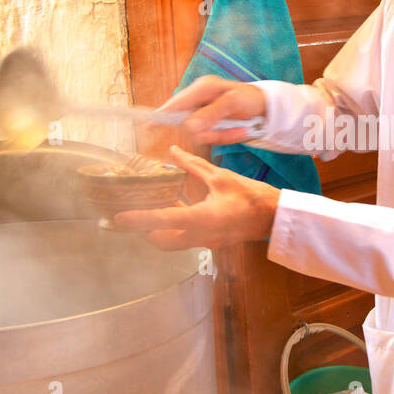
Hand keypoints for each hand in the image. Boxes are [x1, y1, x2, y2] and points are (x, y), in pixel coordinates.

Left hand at [112, 146, 280, 249]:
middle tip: (127, 219)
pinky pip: (185, 238)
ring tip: (143, 215)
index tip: (119, 219)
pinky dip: (173, 227)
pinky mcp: (211, 240)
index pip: (163, 220)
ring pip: (172, 242)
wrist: (274, 217)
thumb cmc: (252, 197)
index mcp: (203, 218)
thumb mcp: (221, 177)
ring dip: (157, 231)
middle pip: (162, 241)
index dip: (139, 220)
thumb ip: (193, 166)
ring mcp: (207, 241)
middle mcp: (201, 235)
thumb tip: (173, 151)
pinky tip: (172, 210)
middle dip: (143, 232)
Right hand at [159, 75, 265, 145]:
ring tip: (240, 130)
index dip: (162, 113)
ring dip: (220, 136)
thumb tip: (188, 126)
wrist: (265, 107)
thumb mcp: (233, 103)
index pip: (176, 103)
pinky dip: (225, 137)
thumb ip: (211, 114)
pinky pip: (211, 137)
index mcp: (202, 88)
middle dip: (209, 133)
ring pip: (200, 134)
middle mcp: (199, 99)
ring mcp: (204, 113)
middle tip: (232, 131)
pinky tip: (239, 131)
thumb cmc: (250, 99)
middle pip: (188, 124)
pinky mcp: (210, 124)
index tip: (148, 124)